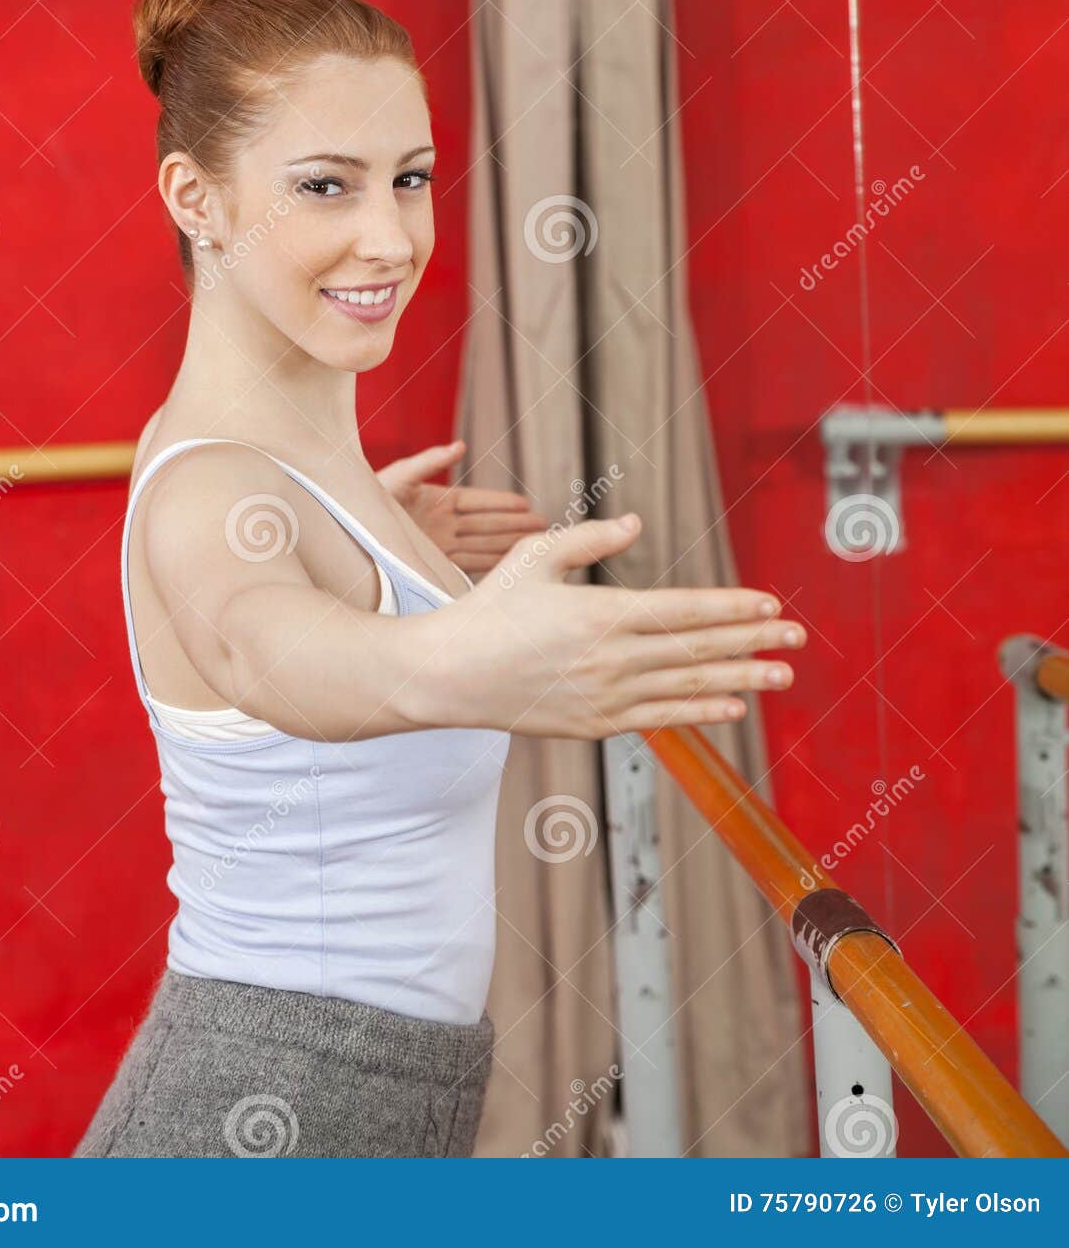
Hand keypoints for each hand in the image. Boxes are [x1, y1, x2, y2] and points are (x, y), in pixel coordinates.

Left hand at [374, 439, 549, 578]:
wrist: (347, 525)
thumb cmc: (370, 495)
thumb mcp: (400, 475)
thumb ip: (430, 461)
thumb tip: (461, 445)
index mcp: (438, 499)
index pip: (478, 502)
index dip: (502, 504)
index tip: (527, 504)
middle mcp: (443, 523)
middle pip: (486, 524)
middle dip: (515, 525)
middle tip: (544, 526)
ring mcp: (439, 544)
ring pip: (481, 545)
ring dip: (507, 545)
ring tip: (534, 545)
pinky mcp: (432, 563)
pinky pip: (465, 564)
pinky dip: (487, 565)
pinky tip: (507, 568)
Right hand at [423, 511, 804, 740]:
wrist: (450, 675)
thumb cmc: (490, 608)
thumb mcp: (534, 557)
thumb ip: (590, 538)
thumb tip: (638, 523)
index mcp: (603, 613)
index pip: (685, 610)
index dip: (733, 607)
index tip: (770, 604)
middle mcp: (614, 658)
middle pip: (700, 649)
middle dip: (754, 642)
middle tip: (798, 636)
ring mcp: (608, 696)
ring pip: (690, 686)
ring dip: (742, 679)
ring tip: (783, 674)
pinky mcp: (598, 724)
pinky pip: (664, 718)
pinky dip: (702, 710)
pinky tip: (733, 705)